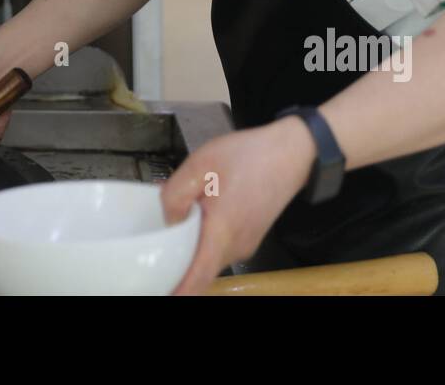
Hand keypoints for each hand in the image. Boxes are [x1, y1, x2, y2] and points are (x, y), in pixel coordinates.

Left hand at [160, 118, 315, 294]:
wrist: (290, 152)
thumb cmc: (248, 156)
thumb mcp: (200, 165)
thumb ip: (176, 195)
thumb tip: (167, 221)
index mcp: (223, 232)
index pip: (198, 277)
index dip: (178, 290)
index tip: (161, 292)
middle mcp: (236, 247)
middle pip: (200, 269)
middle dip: (177, 262)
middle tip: (154, 247)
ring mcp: (246, 245)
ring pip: (209, 256)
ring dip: (192, 245)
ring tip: (177, 219)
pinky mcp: (250, 238)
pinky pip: (220, 247)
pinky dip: (205, 238)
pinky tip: (198, 214)